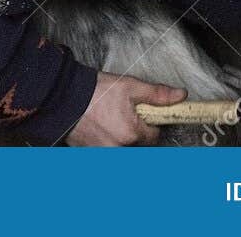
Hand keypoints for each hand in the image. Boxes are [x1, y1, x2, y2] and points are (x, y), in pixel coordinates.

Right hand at [65, 72, 186, 145]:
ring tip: (106, 119)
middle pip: (136, 144)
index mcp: (131, 133)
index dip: (148, 123)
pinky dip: (103, 141)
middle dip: (132, 131)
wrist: (60, 94)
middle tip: (120, 114)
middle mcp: (118, 148)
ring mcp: (102, 153)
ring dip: (118, 137)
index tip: (139, 113)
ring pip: (121, 148)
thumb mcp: (129, 86)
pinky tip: (96, 126)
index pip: (153, 136)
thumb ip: (157, 93)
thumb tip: (180, 95)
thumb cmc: (94, 90)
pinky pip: (104, 150)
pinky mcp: (88, 154)